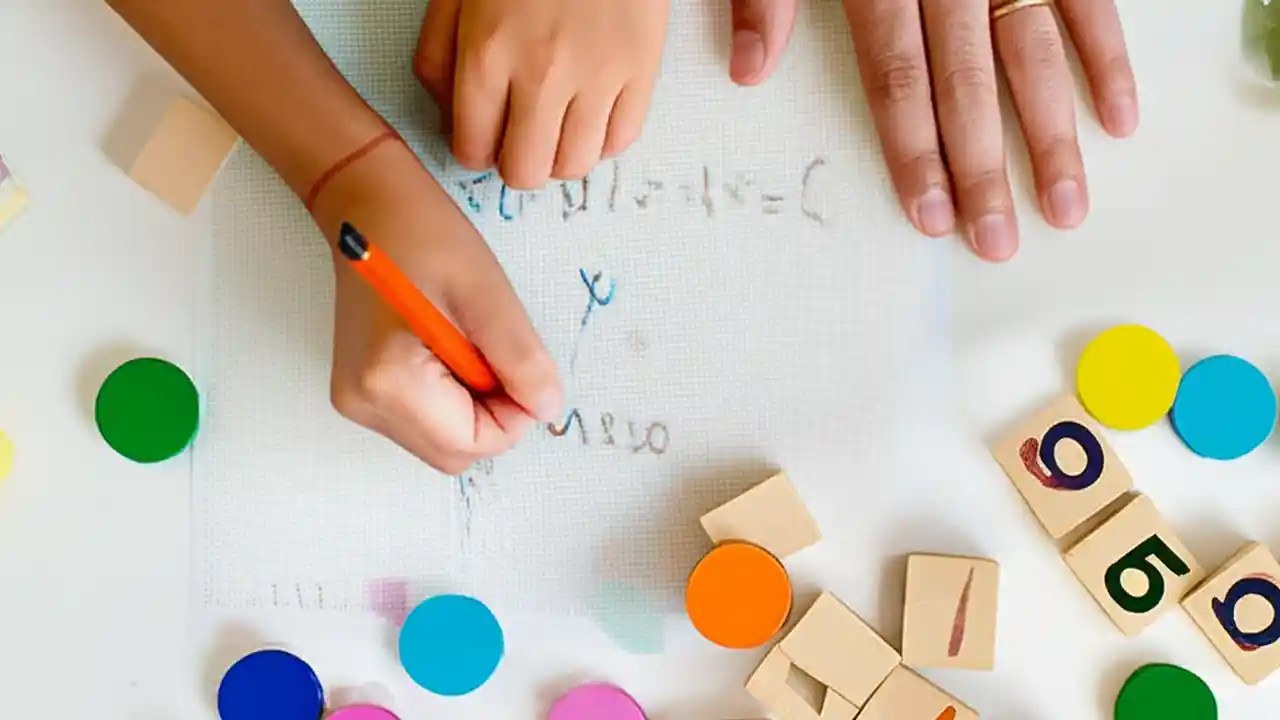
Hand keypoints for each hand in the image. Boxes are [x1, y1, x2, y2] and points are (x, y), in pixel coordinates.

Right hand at [309, 139, 562, 473]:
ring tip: (467, 341)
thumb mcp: (487, 296)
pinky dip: (452, 398)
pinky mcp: (363, 392)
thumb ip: (521, 361)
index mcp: (389, 382)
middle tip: (494, 350)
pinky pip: (426, 421)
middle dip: (493, 413)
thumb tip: (547, 410)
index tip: (516, 361)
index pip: (475, 443)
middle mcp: (364, 404)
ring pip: (443, 441)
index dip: (513, 412)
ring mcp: (358, 401)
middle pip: (457, 452)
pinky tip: (449, 348)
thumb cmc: (423, 234)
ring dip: (473, 406)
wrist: (367, 203)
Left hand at [414, 0, 670, 188]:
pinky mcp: (640, 68)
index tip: (484, 137)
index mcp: (485, 54)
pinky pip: (621, 139)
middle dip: (517, 162)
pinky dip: (603, 139)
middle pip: (524, 171)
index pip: (473, 150)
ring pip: (575, 165)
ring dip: (560, 155)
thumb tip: (448, 118)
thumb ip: (437, 59)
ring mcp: (596, 75)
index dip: (476, 151)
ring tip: (557, 126)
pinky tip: (590, 114)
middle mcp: (540, 75)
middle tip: (521, 137)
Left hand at [726, 0, 1137, 261]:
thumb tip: (749, 70)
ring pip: (1033, 52)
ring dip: (1053, 132)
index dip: (915, 150)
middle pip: (967, 83)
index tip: (931, 215)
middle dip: (985, 167)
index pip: (898, 78)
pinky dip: (1107, 56)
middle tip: (999, 240)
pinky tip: (1118, 121)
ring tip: (1066, 205)